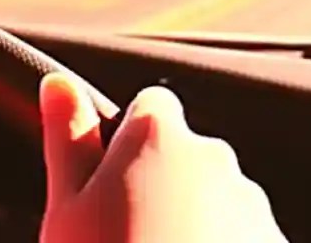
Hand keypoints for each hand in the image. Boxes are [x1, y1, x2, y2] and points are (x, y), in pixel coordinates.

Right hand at [39, 72, 286, 242]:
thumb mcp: (67, 211)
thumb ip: (67, 139)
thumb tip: (57, 84)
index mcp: (160, 137)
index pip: (148, 108)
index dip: (123, 144)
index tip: (105, 185)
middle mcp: (216, 161)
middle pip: (182, 157)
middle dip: (157, 188)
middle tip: (120, 240)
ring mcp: (253, 209)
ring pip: (213, 203)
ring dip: (190, 227)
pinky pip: (241, 239)